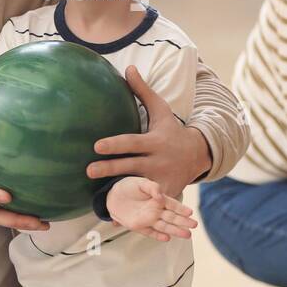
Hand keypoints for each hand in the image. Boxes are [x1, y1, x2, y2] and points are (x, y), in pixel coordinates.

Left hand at [86, 66, 210, 198]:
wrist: (198, 155)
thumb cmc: (171, 130)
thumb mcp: (161, 110)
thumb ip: (143, 91)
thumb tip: (128, 68)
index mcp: (155, 141)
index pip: (132, 143)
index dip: (115, 145)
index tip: (96, 146)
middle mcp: (157, 161)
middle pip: (130, 166)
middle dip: (109, 170)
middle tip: (88, 171)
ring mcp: (161, 180)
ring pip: (137, 188)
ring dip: (119, 194)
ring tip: (98, 198)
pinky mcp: (164, 194)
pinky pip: (146, 203)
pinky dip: (133, 211)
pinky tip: (115, 218)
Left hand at [106, 176, 197, 241]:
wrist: (112, 194)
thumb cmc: (128, 186)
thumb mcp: (141, 182)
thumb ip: (152, 188)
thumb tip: (161, 197)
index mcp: (158, 199)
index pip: (172, 205)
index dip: (181, 209)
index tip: (190, 212)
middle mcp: (155, 210)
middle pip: (172, 217)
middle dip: (183, 222)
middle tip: (194, 225)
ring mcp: (148, 219)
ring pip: (164, 226)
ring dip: (175, 231)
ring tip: (186, 234)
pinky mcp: (139, 226)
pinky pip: (150, 232)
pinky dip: (158, 236)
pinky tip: (167, 238)